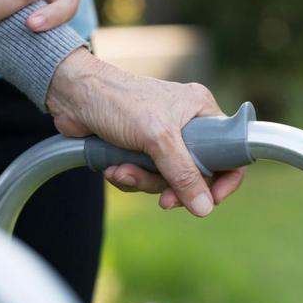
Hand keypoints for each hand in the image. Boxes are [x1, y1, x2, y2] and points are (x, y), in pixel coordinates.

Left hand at [45, 50, 245, 215]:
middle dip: (171, 186)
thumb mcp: (157, 138)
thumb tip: (205, 208)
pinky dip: (129, 177)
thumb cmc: (118, 101)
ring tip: (122, 170)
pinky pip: (145, 177)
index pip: (230, 151)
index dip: (224, 179)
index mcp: (201, 111)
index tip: (210, 200)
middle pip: (196, 173)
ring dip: (143, 181)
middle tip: (161, 198)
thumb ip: (183, 173)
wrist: (72, 95)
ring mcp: (162, 138)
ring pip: (167, 179)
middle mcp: (186, 124)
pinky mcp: (139, 149)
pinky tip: (113, 167)